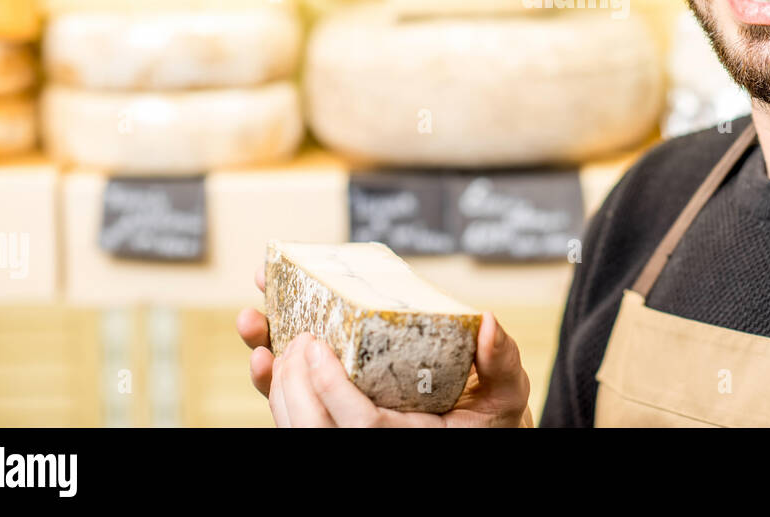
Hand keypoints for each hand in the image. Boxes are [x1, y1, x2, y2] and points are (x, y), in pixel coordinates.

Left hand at [236, 265, 533, 426]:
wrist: (484, 435)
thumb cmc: (492, 419)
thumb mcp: (507, 393)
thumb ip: (500, 362)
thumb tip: (487, 324)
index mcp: (411, 439)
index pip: (360, 425)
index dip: (330, 390)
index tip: (314, 346)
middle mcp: (372, 444)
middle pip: (312, 427)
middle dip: (288, 380)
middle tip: (293, 333)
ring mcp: (348, 439)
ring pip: (294, 425)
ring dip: (269, 380)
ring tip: (263, 329)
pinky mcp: (335, 428)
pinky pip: (294, 422)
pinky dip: (270, 390)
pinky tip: (262, 353)